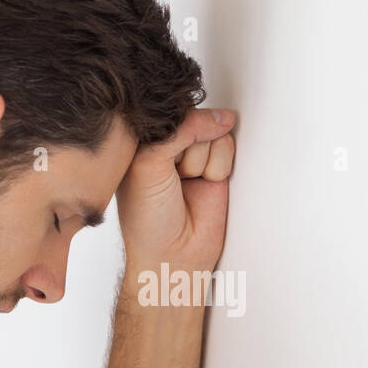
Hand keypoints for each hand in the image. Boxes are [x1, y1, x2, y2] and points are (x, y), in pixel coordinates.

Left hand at [116, 107, 235, 274]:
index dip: (169, 124)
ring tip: (188, 182)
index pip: (163, 111)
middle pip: (192, 117)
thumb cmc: (149, 219)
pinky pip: (227, 147)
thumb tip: (218, 117)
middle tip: (174, 175)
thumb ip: (179, 131)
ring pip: (212, 131)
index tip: (161, 151)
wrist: (174, 255)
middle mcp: (169, 146)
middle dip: (186, 147)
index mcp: (141, 142)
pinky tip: (205, 185)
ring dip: (202, 159)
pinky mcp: (217, 167)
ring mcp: (194, 156)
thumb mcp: (149, 164)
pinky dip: (218, 167)